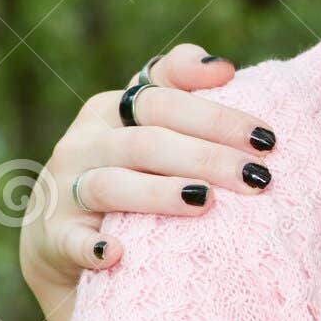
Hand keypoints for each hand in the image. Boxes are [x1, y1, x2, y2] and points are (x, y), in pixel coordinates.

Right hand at [19, 44, 276, 320]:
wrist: (66, 239)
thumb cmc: (129, 170)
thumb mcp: (149, 125)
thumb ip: (182, 87)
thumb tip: (223, 68)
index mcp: (113, 109)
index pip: (166, 101)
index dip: (216, 116)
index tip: (266, 136)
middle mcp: (85, 142)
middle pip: (148, 142)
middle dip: (208, 157)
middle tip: (258, 178)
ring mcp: (64, 189)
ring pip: (112, 185)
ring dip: (160, 194)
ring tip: (205, 202)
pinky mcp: (54, 237)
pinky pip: (70, 240)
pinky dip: (90, 246)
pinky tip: (116, 252)